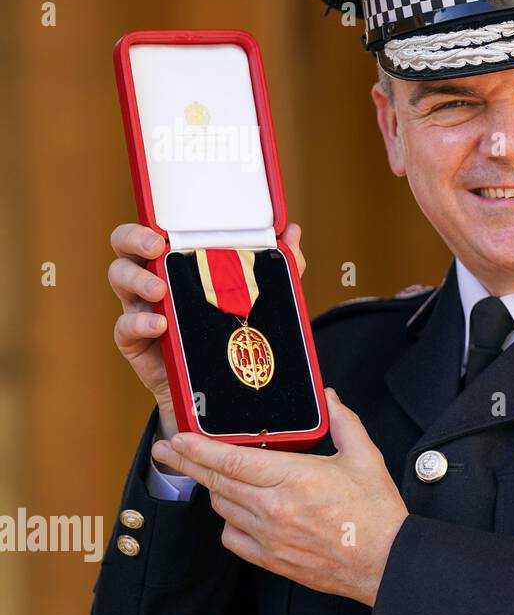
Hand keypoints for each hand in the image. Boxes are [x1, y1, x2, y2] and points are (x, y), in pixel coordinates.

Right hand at [109, 221, 306, 439]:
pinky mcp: (135, 341)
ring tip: (160, 290)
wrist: (220, 386)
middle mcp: (153, 280)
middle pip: (125, 249)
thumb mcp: (258, 296)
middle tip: (158, 249)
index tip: (164, 233)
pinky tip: (161, 326)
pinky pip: (124, 328)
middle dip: (134, 241)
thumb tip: (292, 231)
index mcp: (178, 263)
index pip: (152, 233)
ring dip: (137, 280)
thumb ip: (277, 265)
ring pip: (120, 281)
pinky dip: (139, 324)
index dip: (148, 228)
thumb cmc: (232, 329)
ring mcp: (140, 309)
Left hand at [149, 388, 407, 606]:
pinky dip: (228, 521)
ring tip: (211, 475)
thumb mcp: (365, 457)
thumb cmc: (375, 512)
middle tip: (167, 450)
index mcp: (295, 478)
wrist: (384, 561)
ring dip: (214, 488)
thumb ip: (343, 422)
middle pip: (217, 482)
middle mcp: (274, 508)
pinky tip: (237, 510)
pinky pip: (231, 537)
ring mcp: (268, 536)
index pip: (232, 459)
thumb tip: (329, 397)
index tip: (178, 438)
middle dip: (188, 463)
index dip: (199, 448)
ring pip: (222, 507)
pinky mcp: (270, 559)